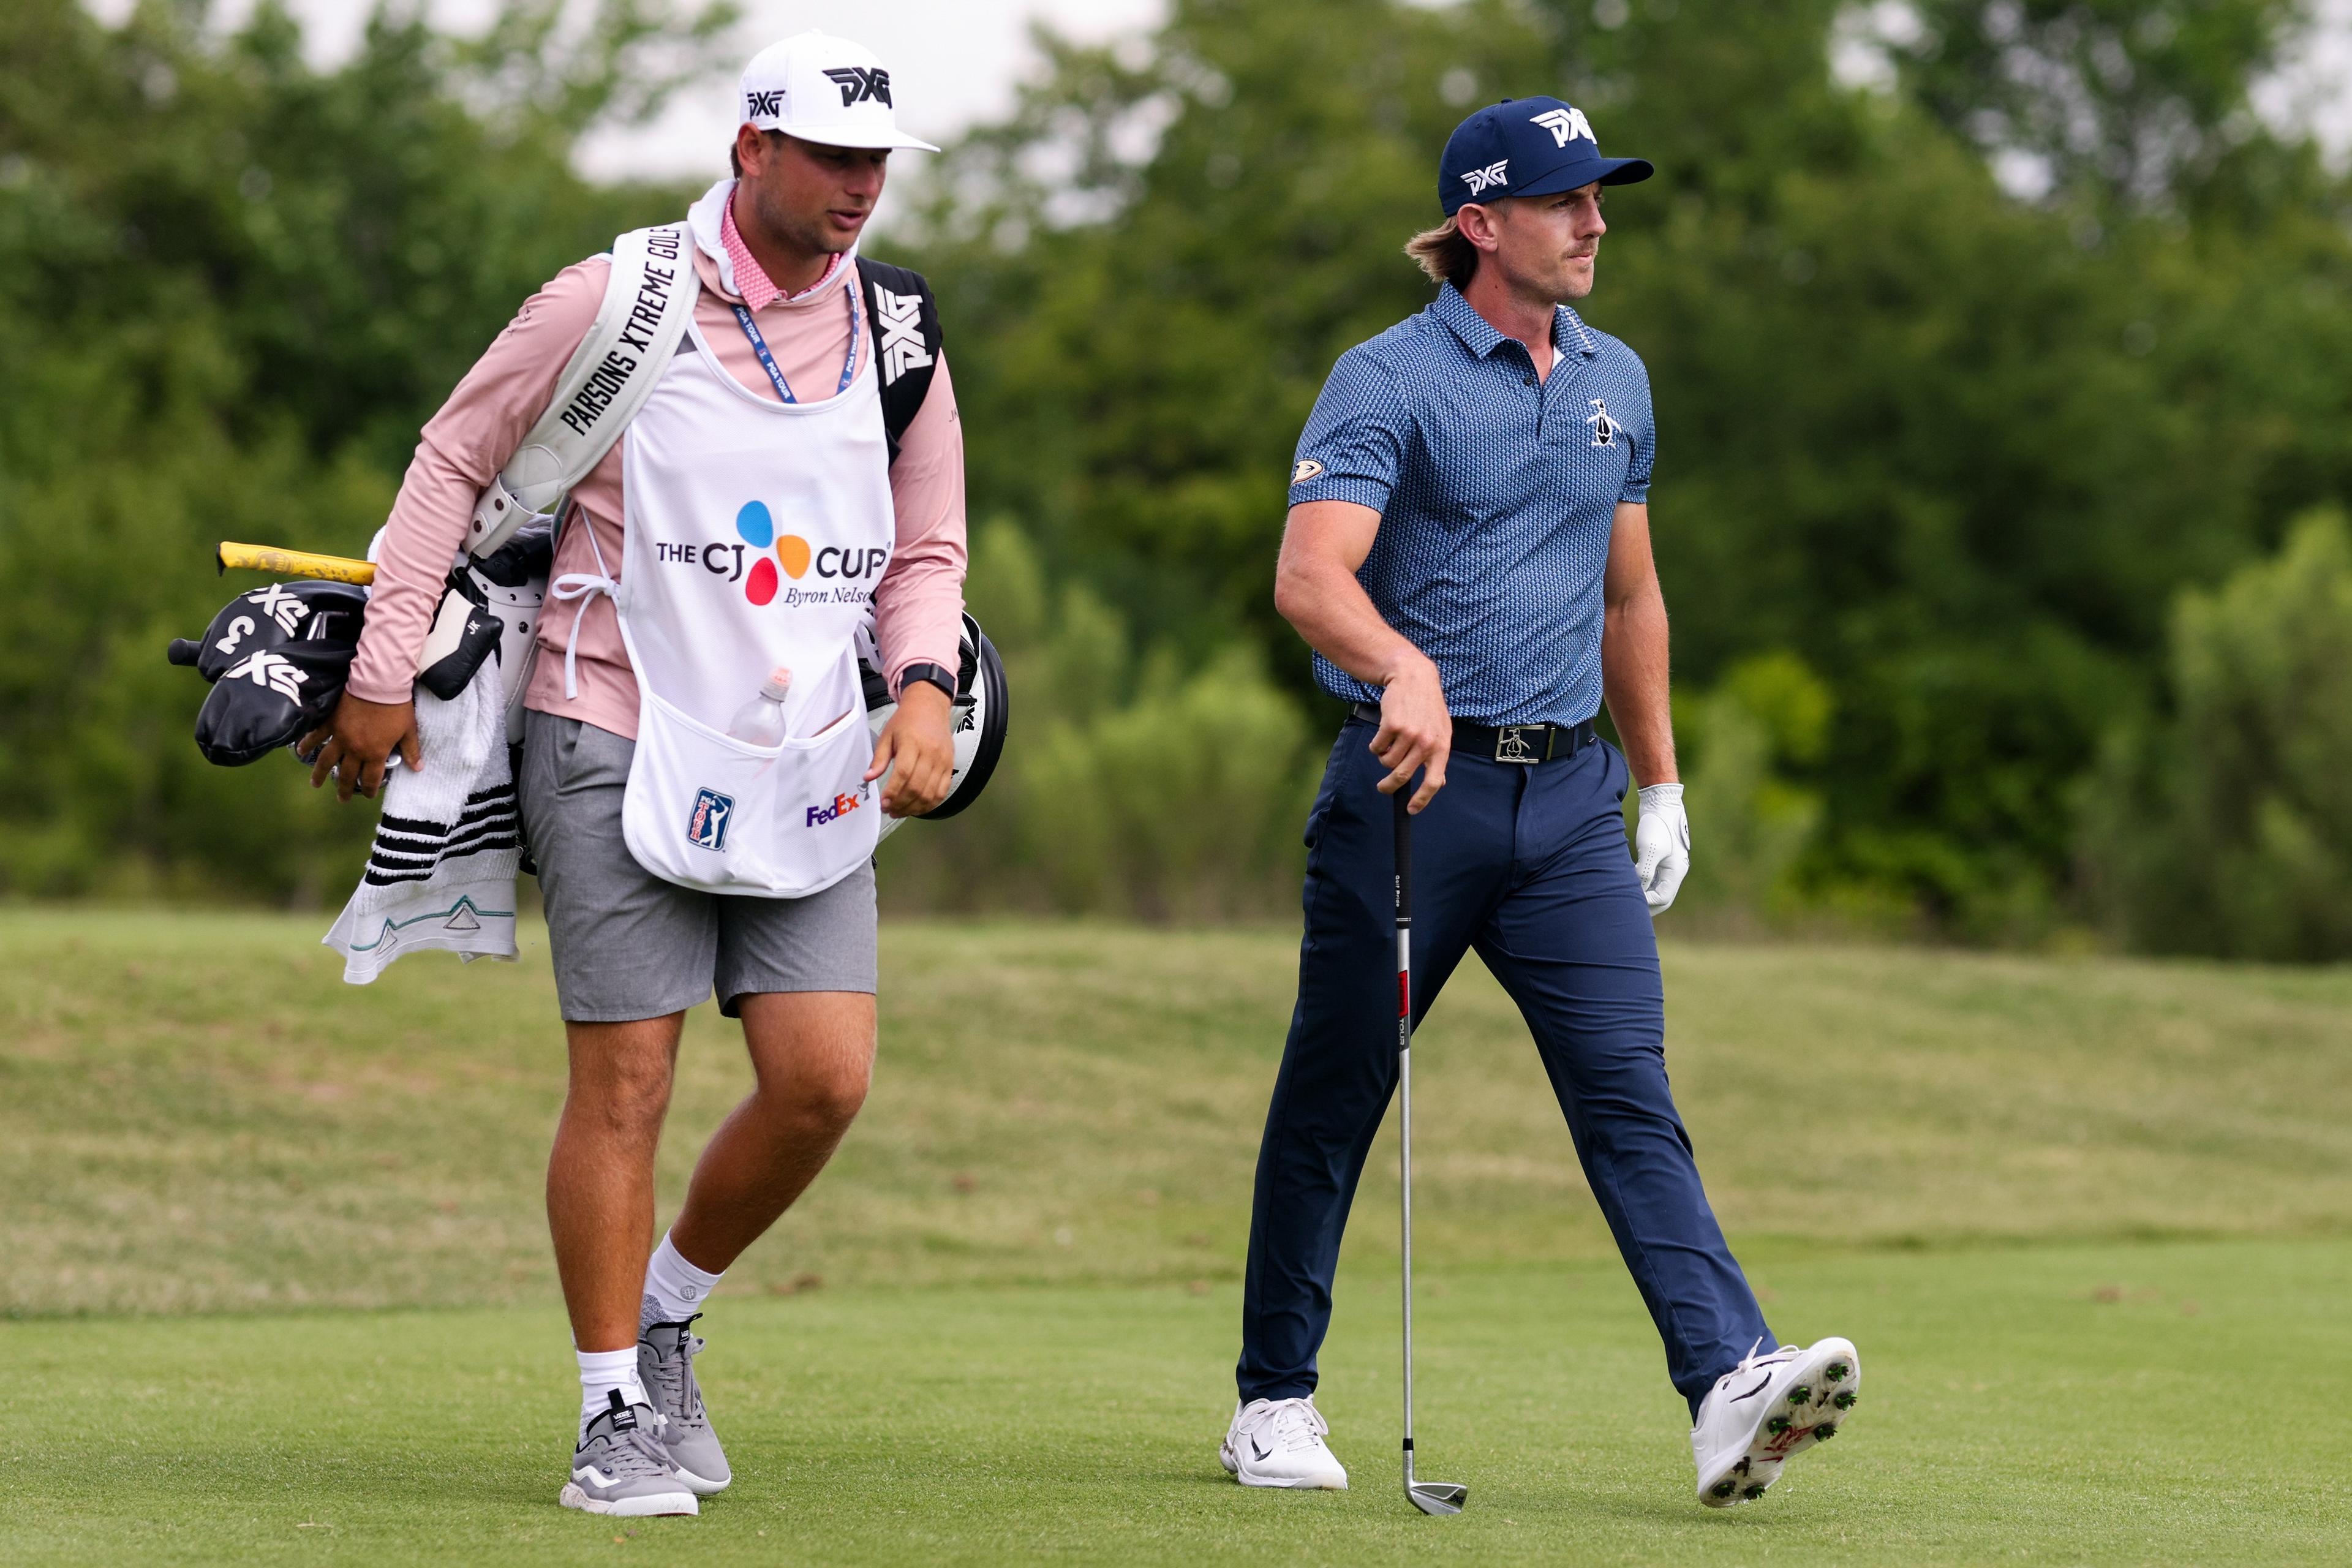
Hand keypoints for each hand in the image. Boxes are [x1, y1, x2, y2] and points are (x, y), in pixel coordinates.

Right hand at [300, 692, 420, 801]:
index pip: (371, 778)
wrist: (379, 683)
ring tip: (315, 784)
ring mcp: (339, 737)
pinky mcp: (330, 722)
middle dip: (345, 789)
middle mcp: (355, 750)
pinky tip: (300, 752)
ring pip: (327, 761)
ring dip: (320, 774)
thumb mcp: (409, 730)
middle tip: (342, 799)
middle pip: (347, 775)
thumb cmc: (397, 707)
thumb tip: (418, 769)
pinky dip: (307, 744)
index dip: (369, 789)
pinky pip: (315, 736)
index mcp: (375, 754)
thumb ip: (411, 751)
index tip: (368, 795)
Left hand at [867, 681, 954, 817]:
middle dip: (901, 803)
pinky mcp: (950, 766)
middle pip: (917, 787)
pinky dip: (930, 804)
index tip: (883, 802)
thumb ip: (879, 758)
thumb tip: (868, 777)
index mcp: (913, 743)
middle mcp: (931, 753)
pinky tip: (917, 807)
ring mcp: (943, 761)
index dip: (893, 792)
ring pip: (930, 793)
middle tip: (889, 809)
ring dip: (914, 807)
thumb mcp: (887, 735)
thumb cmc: (907, 720)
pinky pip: (942, 792)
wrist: (930, 707)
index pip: (903, 774)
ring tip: (900, 811)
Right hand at [1371, 653, 1450, 812]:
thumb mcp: (1441, 730)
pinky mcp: (1391, 726)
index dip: (1422, 800)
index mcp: (1441, 747)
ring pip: (1387, 762)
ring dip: (1384, 757)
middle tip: (1383, 787)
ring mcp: (1409, 734)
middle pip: (1403, 776)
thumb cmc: (1427, 706)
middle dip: (1389, 786)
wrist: (1413, 677)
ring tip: (1390, 743)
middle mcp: (1426, 743)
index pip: (1433, 782)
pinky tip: (1384, 732)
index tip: (1411, 810)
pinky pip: (1377, 748)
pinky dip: (1376, 744)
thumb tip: (1439, 784)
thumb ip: (1438, 756)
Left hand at [1634, 782, 1688, 915]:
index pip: (1663, 898)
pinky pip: (1654, 880)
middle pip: (1662, 898)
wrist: (1661, 803)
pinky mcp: (1661, 859)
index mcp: (1676, 871)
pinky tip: (1631, 886)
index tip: (1630, 901)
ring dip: (1645, 898)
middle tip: (1629, 913)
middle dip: (1647, 907)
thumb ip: (1645, 870)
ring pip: (1658, 890)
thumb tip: (1639, 889)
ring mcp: (1669, 866)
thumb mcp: (1650, 848)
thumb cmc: (1657, 824)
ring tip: (1628, 903)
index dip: (1647, 903)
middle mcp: (1675, 871)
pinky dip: (1643, 887)